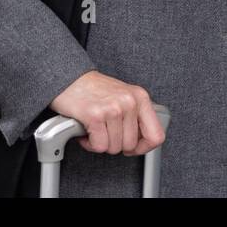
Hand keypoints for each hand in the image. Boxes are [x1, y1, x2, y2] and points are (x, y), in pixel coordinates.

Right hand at [50, 70, 165, 155]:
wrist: (69, 78)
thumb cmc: (95, 90)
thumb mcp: (124, 97)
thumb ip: (136, 116)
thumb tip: (143, 141)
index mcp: (141, 97)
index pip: (156, 135)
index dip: (144, 148)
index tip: (132, 148)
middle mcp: (130, 101)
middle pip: (131, 145)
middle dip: (115, 144)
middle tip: (105, 133)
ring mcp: (114, 108)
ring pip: (114, 147)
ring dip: (101, 143)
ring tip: (95, 129)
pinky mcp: (96, 115)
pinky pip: (99, 146)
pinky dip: (90, 144)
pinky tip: (86, 131)